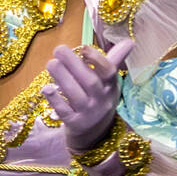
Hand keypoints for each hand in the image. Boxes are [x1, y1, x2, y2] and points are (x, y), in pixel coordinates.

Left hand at [42, 39, 133, 153]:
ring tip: (51, 63)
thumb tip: (130, 41)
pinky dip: (55, 99)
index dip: (97, 59)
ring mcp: (88, 113)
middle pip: (90, 82)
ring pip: (76, 95)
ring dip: (62, 77)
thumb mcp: (109, 82)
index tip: (83, 47)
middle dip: (74, 64)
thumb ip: (114, 60)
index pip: (109, 72)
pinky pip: (64, 111)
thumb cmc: (99, 98)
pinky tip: (46, 88)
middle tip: (58, 49)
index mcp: (110, 86)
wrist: (95, 134)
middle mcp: (102, 100)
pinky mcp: (75, 124)